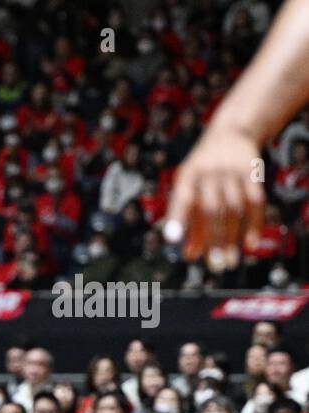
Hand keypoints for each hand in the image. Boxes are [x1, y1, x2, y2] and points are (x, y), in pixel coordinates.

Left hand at [163, 125, 264, 267]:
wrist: (231, 133)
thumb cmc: (203, 170)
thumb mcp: (189, 186)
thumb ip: (189, 220)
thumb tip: (190, 255)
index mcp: (188, 176)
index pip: (182, 198)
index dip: (177, 218)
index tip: (171, 239)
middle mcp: (210, 173)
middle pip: (212, 209)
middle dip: (214, 239)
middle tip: (214, 265)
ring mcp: (233, 172)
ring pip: (234, 209)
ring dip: (232, 238)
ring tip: (228, 262)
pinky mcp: (253, 173)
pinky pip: (255, 201)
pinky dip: (253, 224)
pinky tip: (250, 244)